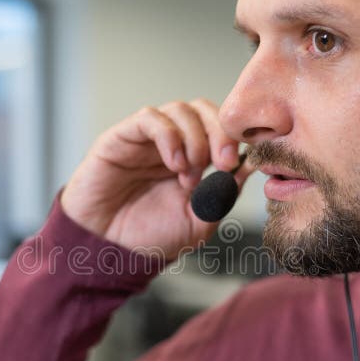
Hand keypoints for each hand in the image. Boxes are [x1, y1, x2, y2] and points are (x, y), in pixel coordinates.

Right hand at [61, 99, 253, 258]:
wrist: (108, 251)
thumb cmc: (149, 239)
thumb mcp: (199, 221)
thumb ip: (224, 193)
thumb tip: (251, 165)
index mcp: (192, 160)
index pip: (220, 127)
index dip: (234, 138)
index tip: (238, 164)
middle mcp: (171, 144)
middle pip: (204, 110)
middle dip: (221, 132)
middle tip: (223, 162)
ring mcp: (146, 140)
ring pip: (180, 109)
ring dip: (195, 138)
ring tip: (190, 173)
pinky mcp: (121, 138)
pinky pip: (149, 118)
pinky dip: (169, 136)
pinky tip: (174, 164)